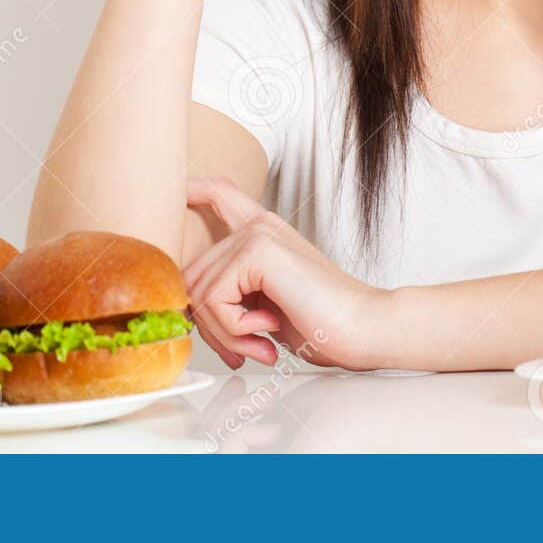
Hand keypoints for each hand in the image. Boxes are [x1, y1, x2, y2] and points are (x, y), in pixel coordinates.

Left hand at [184, 177, 394, 371]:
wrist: (362, 327)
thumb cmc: (322, 322)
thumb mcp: (266, 305)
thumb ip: (234, 293)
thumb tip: (187, 308)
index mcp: (263, 233)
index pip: (221, 194)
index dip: (193, 191)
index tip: (180, 193)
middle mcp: (256, 227)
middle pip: (192, 273)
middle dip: (209, 325)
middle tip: (242, 351)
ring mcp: (256, 235)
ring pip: (198, 293)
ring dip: (225, 334)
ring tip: (258, 346)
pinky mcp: (257, 252)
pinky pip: (213, 300)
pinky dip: (234, 330)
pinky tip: (266, 331)